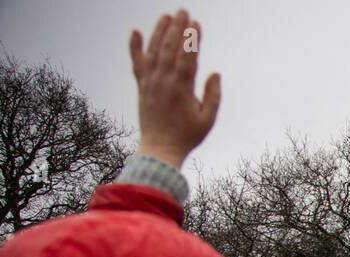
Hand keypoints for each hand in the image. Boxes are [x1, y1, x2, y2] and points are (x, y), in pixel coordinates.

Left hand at [129, 9, 220, 168]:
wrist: (160, 149)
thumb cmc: (187, 136)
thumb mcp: (208, 119)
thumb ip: (212, 96)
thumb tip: (214, 73)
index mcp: (182, 88)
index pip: (188, 57)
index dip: (192, 39)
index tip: (196, 24)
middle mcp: (164, 81)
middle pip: (170, 48)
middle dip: (176, 28)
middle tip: (182, 11)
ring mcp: (150, 82)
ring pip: (154, 51)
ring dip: (160, 31)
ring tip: (166, 16)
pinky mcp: (141, 86)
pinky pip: (137, 62)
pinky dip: (135, 46)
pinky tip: (136, 31)